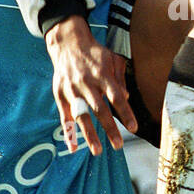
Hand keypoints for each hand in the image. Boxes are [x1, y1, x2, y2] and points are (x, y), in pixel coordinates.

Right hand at [45, 14, 136, 154]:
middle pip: (99, 109)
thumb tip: (125, 98)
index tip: (133, 128)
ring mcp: (72, 89)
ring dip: (89, 134)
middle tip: (118, 146)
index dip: (125, 113)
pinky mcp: (60, 94)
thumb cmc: (95, 53)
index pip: (116, 96)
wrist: (68, 43)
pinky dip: (68, 132)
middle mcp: (87, 83)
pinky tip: (73, 147)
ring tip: (97, 151)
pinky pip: (64, 116)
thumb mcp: (113, 59)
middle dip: (109, 128)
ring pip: (81, 115)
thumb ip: (120, 79)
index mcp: (102, 74)